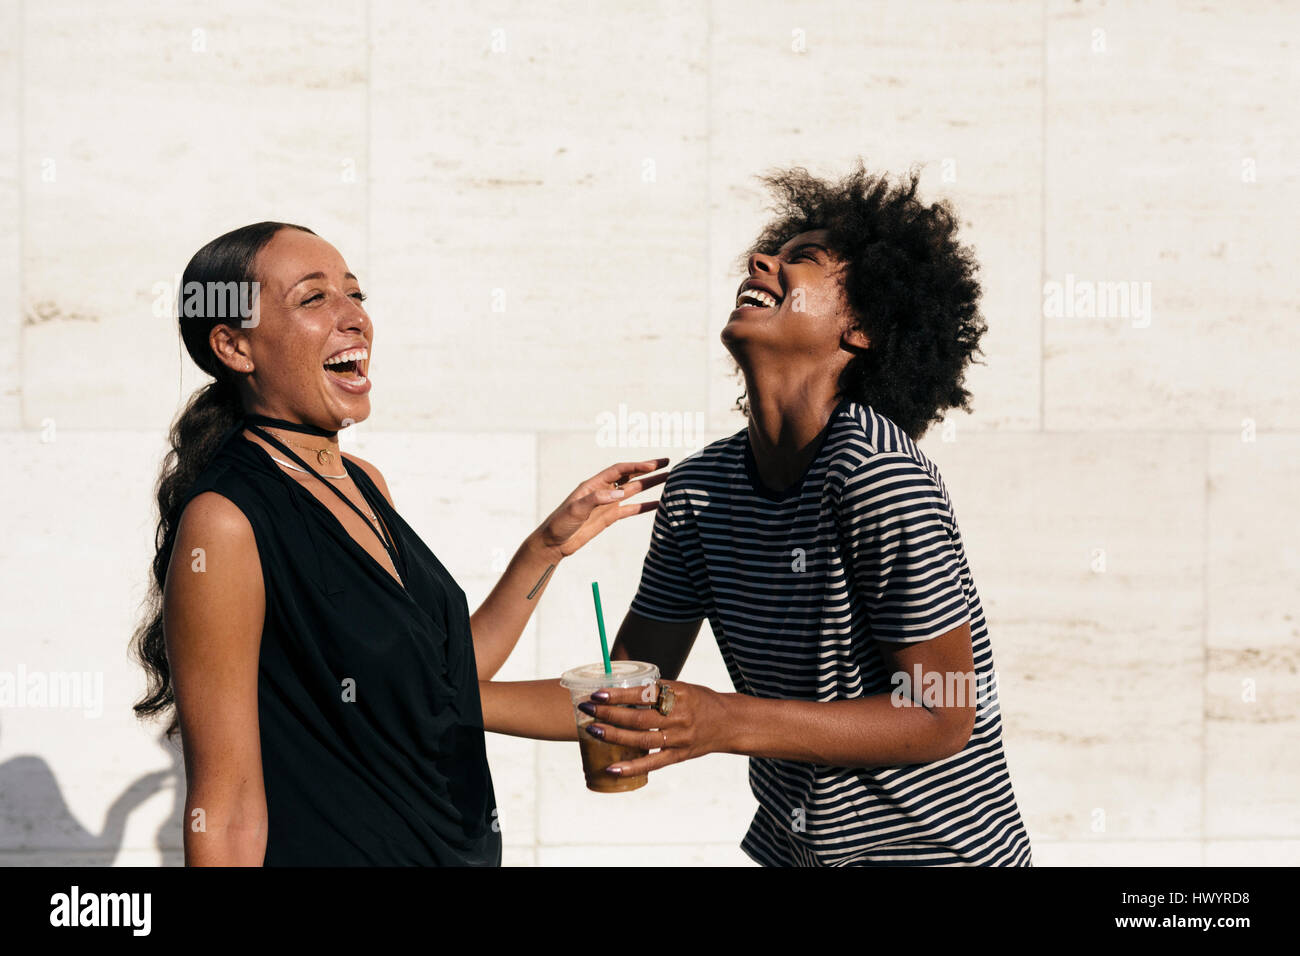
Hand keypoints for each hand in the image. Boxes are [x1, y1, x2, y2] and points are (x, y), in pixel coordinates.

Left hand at [535, 458, 669, 556]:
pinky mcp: (609, 518)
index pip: (619, 471)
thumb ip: (596, 500)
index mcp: (593, 484)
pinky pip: (631, 509)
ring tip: (668, 478)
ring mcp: (608, 504)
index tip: (652, 465)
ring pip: (633, 490)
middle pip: (630, 476)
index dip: (636, 466)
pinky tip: (658, 505)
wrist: (554, 543)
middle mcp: (603, 491)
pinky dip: (645, 506)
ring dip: (650, 484)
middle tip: (667, 462)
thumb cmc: (560, 523)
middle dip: (648, 469)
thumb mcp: (575, 510)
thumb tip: (620, 493)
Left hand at [576, 680, 728, 777]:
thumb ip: (655, 691)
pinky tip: (612, 768)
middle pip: (639, 718)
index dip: (619, 695)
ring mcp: (679, 738)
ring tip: (593, 730)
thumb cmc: (699, 701)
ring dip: (614, 736)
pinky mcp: (679, 756)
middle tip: (587, 709)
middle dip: (609, 714)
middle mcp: (679, 716)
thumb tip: (618, 689)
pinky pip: (653, 763)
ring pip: (642, 740)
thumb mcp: (681, 688)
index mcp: (679, 694)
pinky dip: (631, 767)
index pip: (644, 694)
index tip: (597, 694)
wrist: (728, 723)